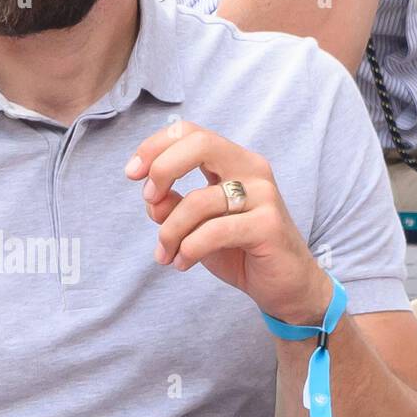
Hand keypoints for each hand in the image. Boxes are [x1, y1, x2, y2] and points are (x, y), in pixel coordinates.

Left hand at [125, 120, 332, 325]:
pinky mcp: (268, 225)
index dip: (154, 147)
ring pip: (199, 200)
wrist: (285, 285)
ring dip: (170, 231)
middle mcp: (252, 169)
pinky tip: (183, 263)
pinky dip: (189, 249)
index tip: (132, 173)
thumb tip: (151, 199)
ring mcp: (263, 195)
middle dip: (162, 170)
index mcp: (234, 160)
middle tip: (149, 201)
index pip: (190, 131)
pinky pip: (214, 231)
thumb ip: (172, 206)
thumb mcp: (197, 225)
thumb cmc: (239, 249)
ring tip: (166, 254)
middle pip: (200, 144)